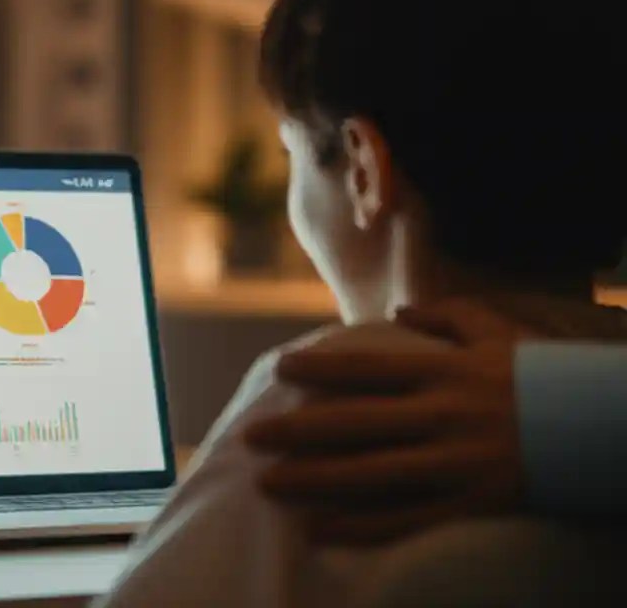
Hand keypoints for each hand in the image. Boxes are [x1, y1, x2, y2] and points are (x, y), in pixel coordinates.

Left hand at [244, 301, 527, 544]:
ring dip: (313, 479)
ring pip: (370, 474)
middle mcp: (443, 416)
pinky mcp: (471, 504)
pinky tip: (320, 529)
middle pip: (355, 423)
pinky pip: (406, 519)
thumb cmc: (548, 377)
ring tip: (267, 482)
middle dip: (297, 430)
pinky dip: (361, 526)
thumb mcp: (502, 335)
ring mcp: (456, 463)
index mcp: (446, 373)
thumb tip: (400, 312)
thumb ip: (450, 318)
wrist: (607, 427)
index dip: (319, 369)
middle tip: (251, 436)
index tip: (280, 368)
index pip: (368, 369)